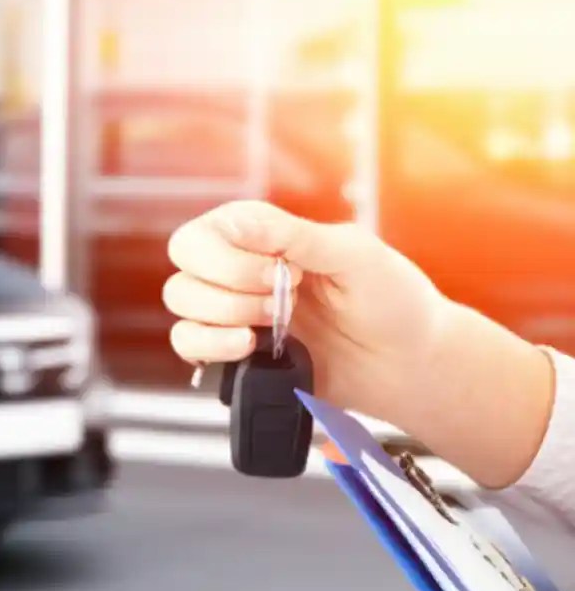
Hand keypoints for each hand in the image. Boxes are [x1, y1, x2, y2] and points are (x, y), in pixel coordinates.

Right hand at [164, 200, 444, 417]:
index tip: (281, 271)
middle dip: (228, 285)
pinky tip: (248, 347)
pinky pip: (187, 344)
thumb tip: (234, 224)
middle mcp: (242, 267)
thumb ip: (292, 236)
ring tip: (274, 327)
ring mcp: (234, 310)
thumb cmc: (394, 302)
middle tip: (281, 301)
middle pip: (184, 262)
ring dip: (222, 315)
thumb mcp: (354, 255)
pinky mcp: (234, 352)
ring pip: (180, 302)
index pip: (208, 228)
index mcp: (267, 234)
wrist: (409, 367)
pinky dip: (208, 346)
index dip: (231, 254)